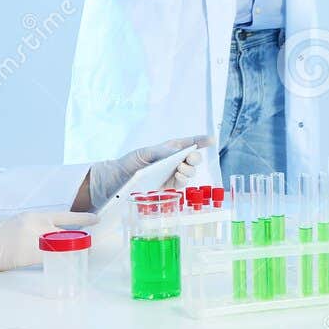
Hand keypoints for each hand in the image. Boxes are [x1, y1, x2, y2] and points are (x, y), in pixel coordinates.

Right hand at [0, 211, 98, 271]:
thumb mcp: (19, 224)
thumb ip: (38, 227)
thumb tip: (56, 237)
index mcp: (34, 215)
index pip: (64, 215)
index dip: (82, 218)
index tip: (97, 219)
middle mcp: (36, 224)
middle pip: (66, 233)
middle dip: (79, 240)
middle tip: (90, 246)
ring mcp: (32, 239)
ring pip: (60, 246)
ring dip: (71, 253)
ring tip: (79, 257)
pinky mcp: (27, 254)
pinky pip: (48, 259)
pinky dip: (57, 263)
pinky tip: (62, 266)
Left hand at [86, 136, 207, 209]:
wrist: (116, 183)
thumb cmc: (128, 164)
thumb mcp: (142, 154)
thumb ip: (160, 151)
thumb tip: (175, 151)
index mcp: (168, 149)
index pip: (188, 143)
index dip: (201, 140)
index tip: (212, 140)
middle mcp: (173, 162)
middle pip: (193, 159)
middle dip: (196, 158)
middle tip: (190, 159)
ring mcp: (172, 176)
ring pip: (190, 172)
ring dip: (189, 170)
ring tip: (180, 170)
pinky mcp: (168, 189)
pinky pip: (182, 184)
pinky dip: (183, 181)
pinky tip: (178, 178)